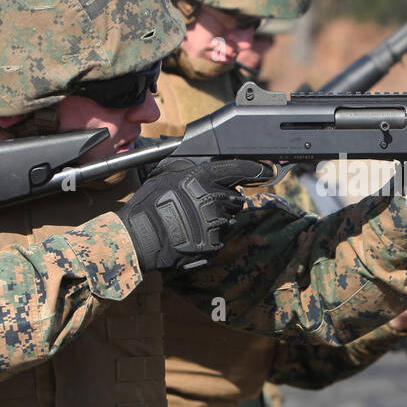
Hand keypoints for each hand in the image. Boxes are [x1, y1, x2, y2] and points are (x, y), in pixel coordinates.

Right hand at [118, 158, 267, 270]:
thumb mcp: (166, 174)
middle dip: (226, 199)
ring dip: (217, 218)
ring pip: (229, 218)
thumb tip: (209, 162)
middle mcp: (213, 199)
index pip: (240, 169)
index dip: (256, 169)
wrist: (139, 238)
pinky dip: (210, 236)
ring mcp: (215, 223)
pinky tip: (192, 233)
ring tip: (192, 220)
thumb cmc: (148, 205)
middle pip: (236, 197)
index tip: (266, 170)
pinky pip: (220, 236)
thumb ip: (191, 168)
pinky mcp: (214, 243)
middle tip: (203, 204)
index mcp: (203, 178)